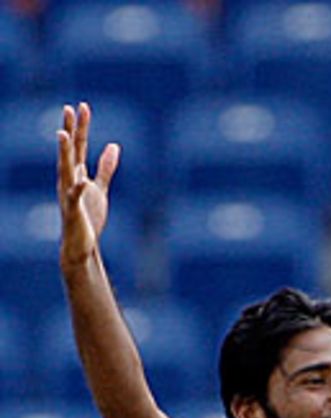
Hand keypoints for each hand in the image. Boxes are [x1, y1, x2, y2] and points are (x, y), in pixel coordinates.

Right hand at [57, 102, 117, 270]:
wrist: (82, 244)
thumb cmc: (88, 216)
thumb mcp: (100, 188)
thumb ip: (106, 167)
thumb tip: (114, 145)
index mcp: (76, 173)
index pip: (78, 145)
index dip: (81, 127)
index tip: (83, 106)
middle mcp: (69, 180)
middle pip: (69, 151)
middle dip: (70, 130)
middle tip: (69, 108)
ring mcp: (69, 194)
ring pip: (65, 169)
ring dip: (64, 152)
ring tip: (62, 134)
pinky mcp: (73, 210)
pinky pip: (75, 197)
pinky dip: (78, 188)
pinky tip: (82, 179)